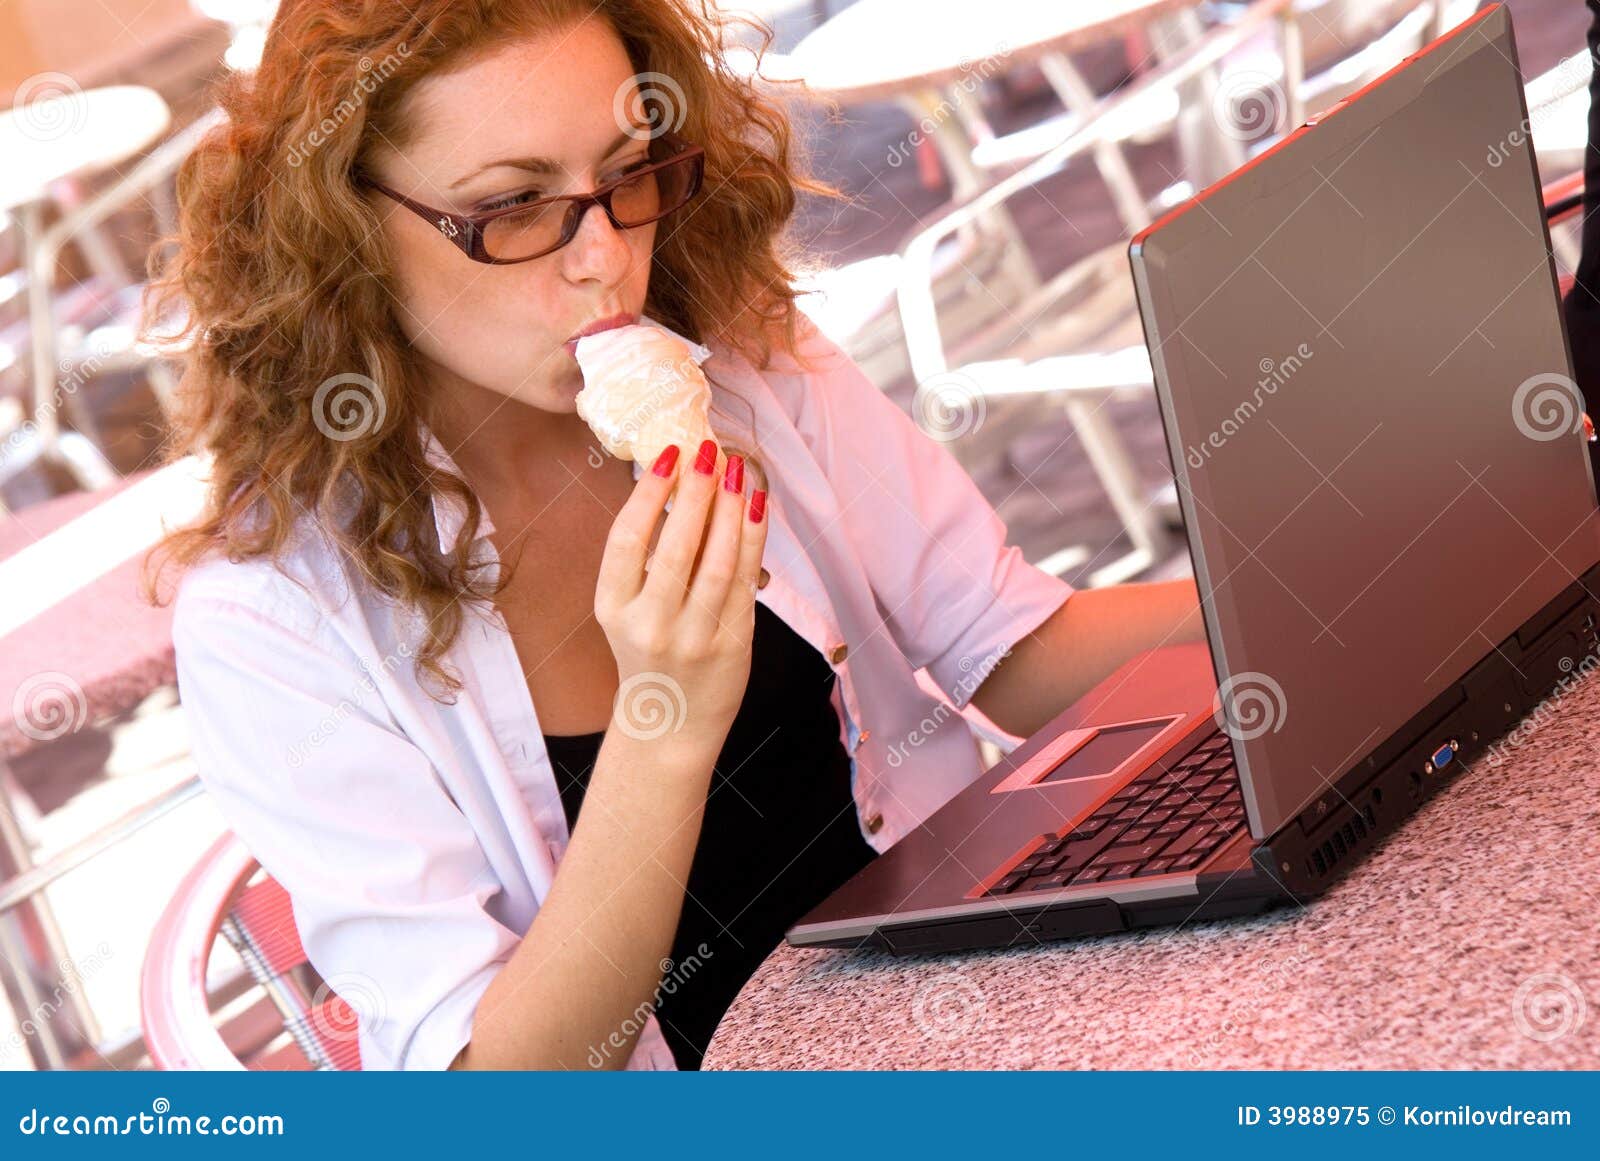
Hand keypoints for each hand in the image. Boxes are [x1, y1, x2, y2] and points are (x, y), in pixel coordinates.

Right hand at [595, 438, 767, 750]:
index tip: (669, 455)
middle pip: (676, 546)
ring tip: (738, 471)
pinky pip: (747, 581)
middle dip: (696, 493)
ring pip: (718, 562)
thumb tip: (676, 480)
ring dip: (730, 509)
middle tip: (709, 452)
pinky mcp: (732, 645)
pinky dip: (754, 538)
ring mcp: (694, 637)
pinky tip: (757, 505)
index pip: (627, 540)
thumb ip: (645, 558)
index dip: (648, 494)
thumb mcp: (627, 609)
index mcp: (613, 608)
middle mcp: (650, 624)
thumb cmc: (649, 652)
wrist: (671, 724)